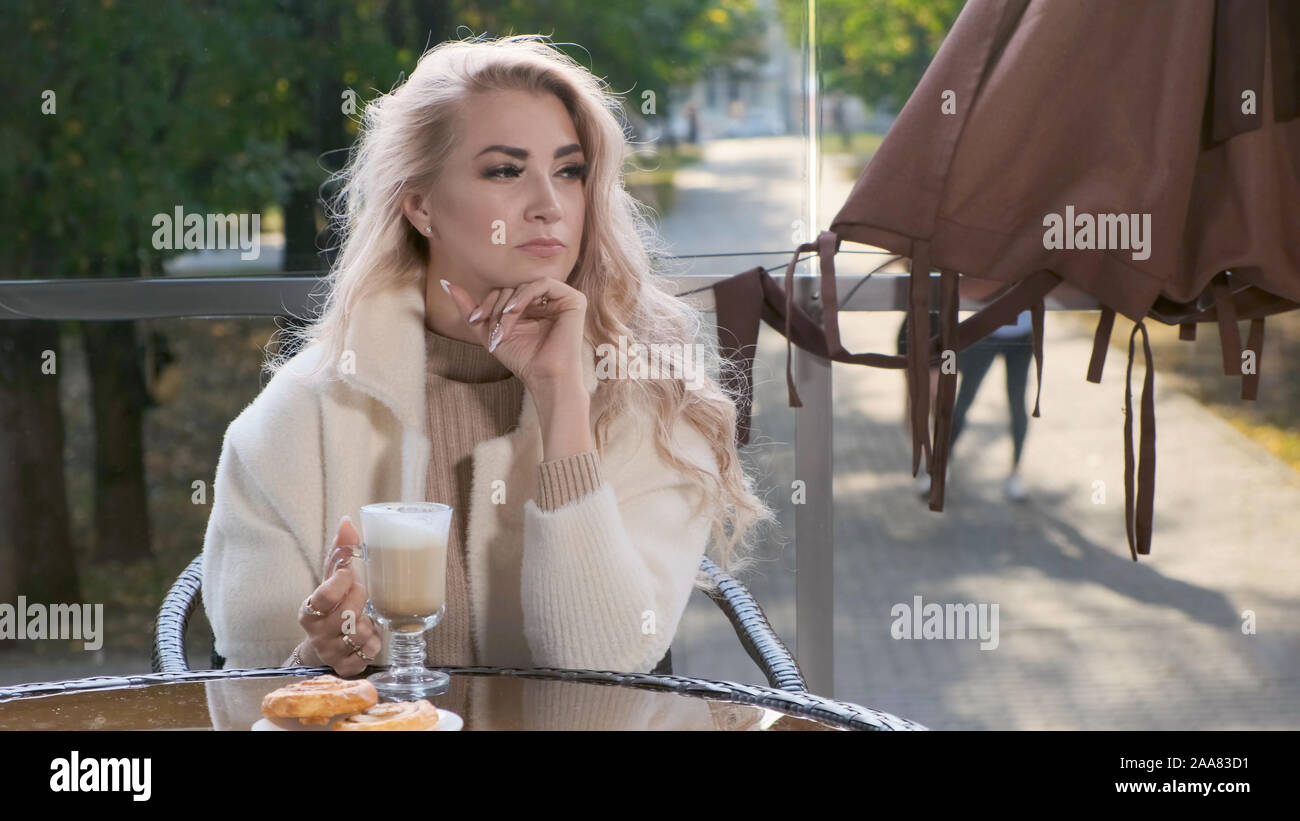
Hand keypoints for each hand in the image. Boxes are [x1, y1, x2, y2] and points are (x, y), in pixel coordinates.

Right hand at [295, 517, 382, 676]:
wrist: (326, 643)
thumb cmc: (333, 604)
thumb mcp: (332, 578)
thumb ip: (340, 551)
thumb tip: (347, 522)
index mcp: (308, 610)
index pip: (324, 596)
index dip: (342, 582)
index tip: (352, 572)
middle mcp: (316, 634)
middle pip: (348, 614)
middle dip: (362, 600)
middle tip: (363, 594)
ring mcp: (330, 652)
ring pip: (361, 635)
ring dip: (370, 623)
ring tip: (365, 617)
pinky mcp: (345, 668)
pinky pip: (368, 655)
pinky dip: (374, 643)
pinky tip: (369, 636)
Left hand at [442, 277, 587, 391]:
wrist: (544, 378)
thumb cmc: (523, 359)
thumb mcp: (490, 331)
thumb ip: (471, 309)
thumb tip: (446, 283)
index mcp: (534, 305)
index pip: (506, 291)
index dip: (487, 302)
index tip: (475, 320)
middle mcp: (549, 300)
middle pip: (514, 286)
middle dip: (496, 306)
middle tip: (492, 330)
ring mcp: (562, 299)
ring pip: (525, 285)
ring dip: (508, 305)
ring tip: (503, 327)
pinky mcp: (574, 300)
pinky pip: (542, 285)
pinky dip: (523, 296)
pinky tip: (513, 313)